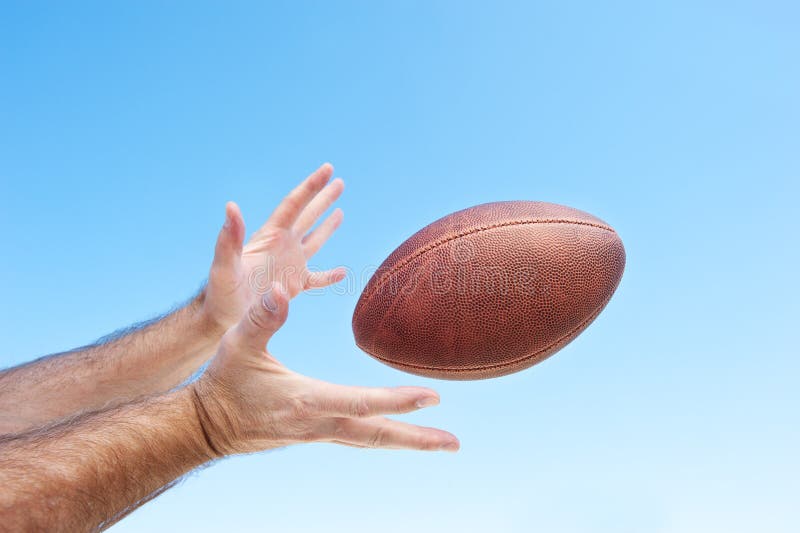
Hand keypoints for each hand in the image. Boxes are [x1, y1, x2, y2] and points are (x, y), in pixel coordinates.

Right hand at [192, 283, 459, 455]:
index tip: (432, 397)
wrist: (205, 426)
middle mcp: (317, 424)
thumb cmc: (223, 382)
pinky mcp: (315, 434)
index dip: (397, 400)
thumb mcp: (237, 345)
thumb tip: (280, 289)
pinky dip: (383, 435)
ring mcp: (318, 434)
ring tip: (440, 443)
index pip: (360, 402)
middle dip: (416, 439)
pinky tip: (398, 432)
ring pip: (370, 440)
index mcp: (305, 400)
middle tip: (453, 443)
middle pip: (376, 434)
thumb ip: (261, 318)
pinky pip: (358, 437)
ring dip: (407, 441)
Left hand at [202, 163, 346, 331]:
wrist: (223, 320)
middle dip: (321, 198)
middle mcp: (281, 246)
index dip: (310, 186)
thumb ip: (229, 238)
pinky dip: (330, 276)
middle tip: (338, 180)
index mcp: (269, 237)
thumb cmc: (220, 294)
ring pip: (313, 241)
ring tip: (339, 210)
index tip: (327, 169)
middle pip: (306, 216)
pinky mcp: (293, 286)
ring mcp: (288, 265)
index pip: (293, 205)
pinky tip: (343, 272)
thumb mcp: (224, 266)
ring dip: (326, 226)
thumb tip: (231, 207)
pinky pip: (316, 278)